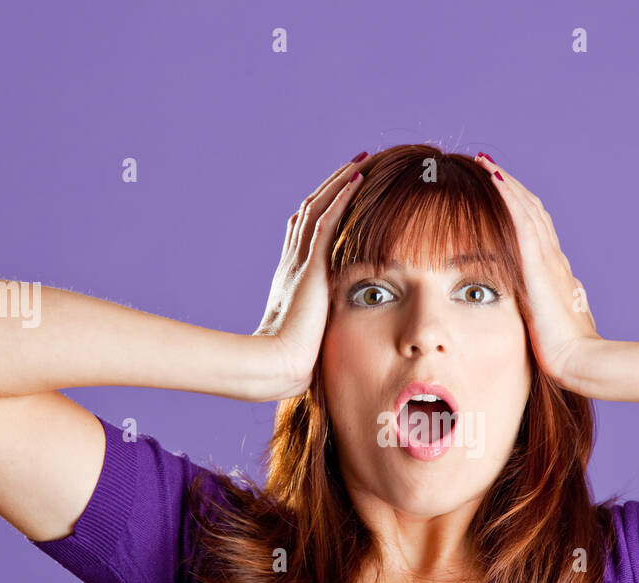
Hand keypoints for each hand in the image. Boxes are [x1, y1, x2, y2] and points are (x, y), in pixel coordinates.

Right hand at [254, 153, 365, 397]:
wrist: (277, 365)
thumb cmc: (293, 364)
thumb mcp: (311, 340)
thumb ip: (321, 331)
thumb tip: (333, 343)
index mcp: (292, 280)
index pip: (305, 235)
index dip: (321, 212)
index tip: (339, 195)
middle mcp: (292, 264)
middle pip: (309, 212)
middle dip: (331, 188)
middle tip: (354, 166)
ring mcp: (299, 262)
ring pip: (318, 208)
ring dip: (340, 182)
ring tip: (361, 161)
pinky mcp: (310, 265)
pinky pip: (327, 220)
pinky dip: (342, 196)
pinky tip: (358, 178)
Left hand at [474, 153, 601, 391]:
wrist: (578, 359)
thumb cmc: (565, 350)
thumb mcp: (551, 323)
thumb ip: (544, 308)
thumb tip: (539, 303)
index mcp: (554, 272)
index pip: (536, 230)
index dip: (520, 208)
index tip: (502, 190)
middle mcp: (553, 258)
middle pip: (532, 211)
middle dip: (511, 187)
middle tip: (489, 165)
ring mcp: (548, 258)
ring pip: (526, 208)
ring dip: (506, 183)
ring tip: (485, 162)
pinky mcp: (538, 264)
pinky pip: (522, 220)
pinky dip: (508, 195)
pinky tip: (493, 177)